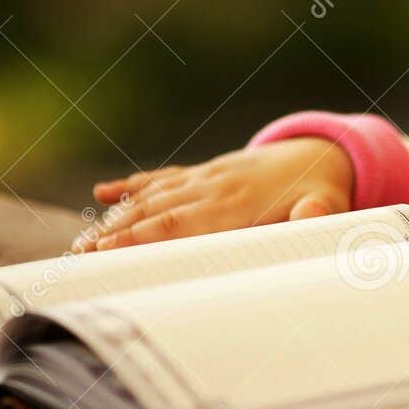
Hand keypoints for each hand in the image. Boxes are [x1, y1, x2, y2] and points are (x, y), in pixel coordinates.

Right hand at [73, 136, 353, 252]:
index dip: (143, 237)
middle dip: (115, 234)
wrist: (323, 152)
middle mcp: (216, 186)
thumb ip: (319, 214)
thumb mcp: (331, 205)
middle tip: (77, 256)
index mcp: (240, 202)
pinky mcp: (205, 172)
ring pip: (152, 196)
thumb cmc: (323, 190)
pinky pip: (163, 178)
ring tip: (81, 241)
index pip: (181, 223)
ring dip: (115, 217)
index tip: (108, 251)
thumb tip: (312, 214)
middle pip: (155, 212)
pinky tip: (102, 193)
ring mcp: (207, 177)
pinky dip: (133, 185)